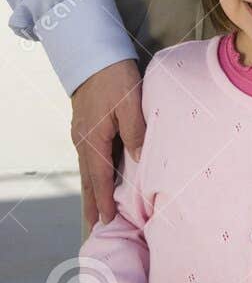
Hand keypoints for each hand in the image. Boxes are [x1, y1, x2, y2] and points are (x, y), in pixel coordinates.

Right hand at [71, 59, 144, 226]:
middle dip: (92, 203)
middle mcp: (82, 140)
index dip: (104, 200)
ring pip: (86, 169)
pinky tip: (96, 178)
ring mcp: (80, 133)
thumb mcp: (130, 103)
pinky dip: (91, 173)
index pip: (100, 178)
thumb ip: (135, 132)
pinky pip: (87, 157)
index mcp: (94, 139)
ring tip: (93, 209)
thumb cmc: (114, 78)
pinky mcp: (84, 125)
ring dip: (91, 190)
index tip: (107, 220)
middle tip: (94, 227)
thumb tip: (138, 160)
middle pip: (88, 179)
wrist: (93, 55)